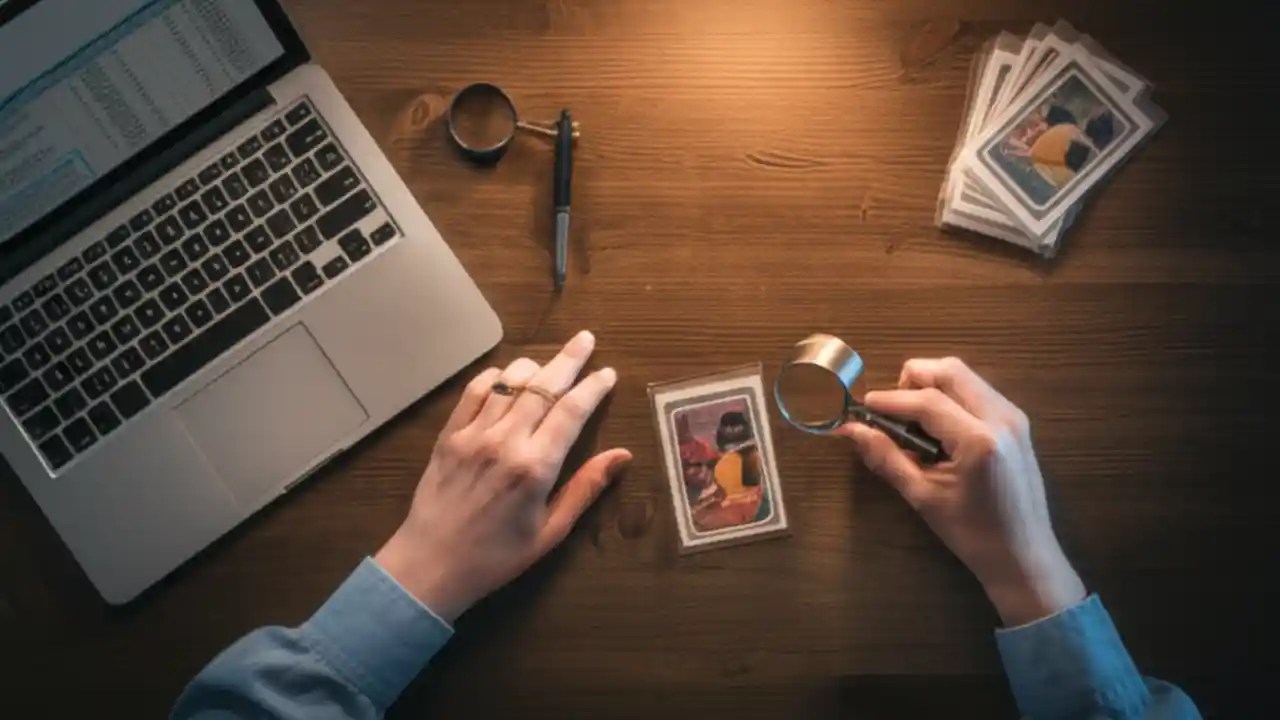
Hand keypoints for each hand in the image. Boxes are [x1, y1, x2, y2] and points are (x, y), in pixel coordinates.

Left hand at [375, 331, 630, 622]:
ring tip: (550, 362)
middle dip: (569, 359)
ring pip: (509, 382)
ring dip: (534, 366)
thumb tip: (622, 455)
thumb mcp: (551, 531)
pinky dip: (494, 377)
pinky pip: (473, 392)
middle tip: (586, 339)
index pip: (572, 411)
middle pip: (544, 386)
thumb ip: (586, 488)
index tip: (608, 373)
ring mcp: (473, 434)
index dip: (593, 387)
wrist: (431, 564)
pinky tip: (507, 377)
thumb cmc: (497, 557)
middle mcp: (506, 441)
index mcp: (536, 467)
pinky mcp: (449, 435)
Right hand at [836, 357, 1084, 626]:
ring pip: (964, 376)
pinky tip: (937, 429)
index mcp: (979, 440)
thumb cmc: (973, 534)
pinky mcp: (1017, 422)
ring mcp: (1014, 416)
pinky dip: (950, 397)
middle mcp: (1001, 417)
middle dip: (913, 381)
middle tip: (892, 411)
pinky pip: (977, 391)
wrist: (1025, 556)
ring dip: (932, 387)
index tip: (862, 407)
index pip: (927, 400)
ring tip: (912, 422)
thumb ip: (887, 458)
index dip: (889, 400)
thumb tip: (851, 430)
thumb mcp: (923, 497)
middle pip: (949, 370)